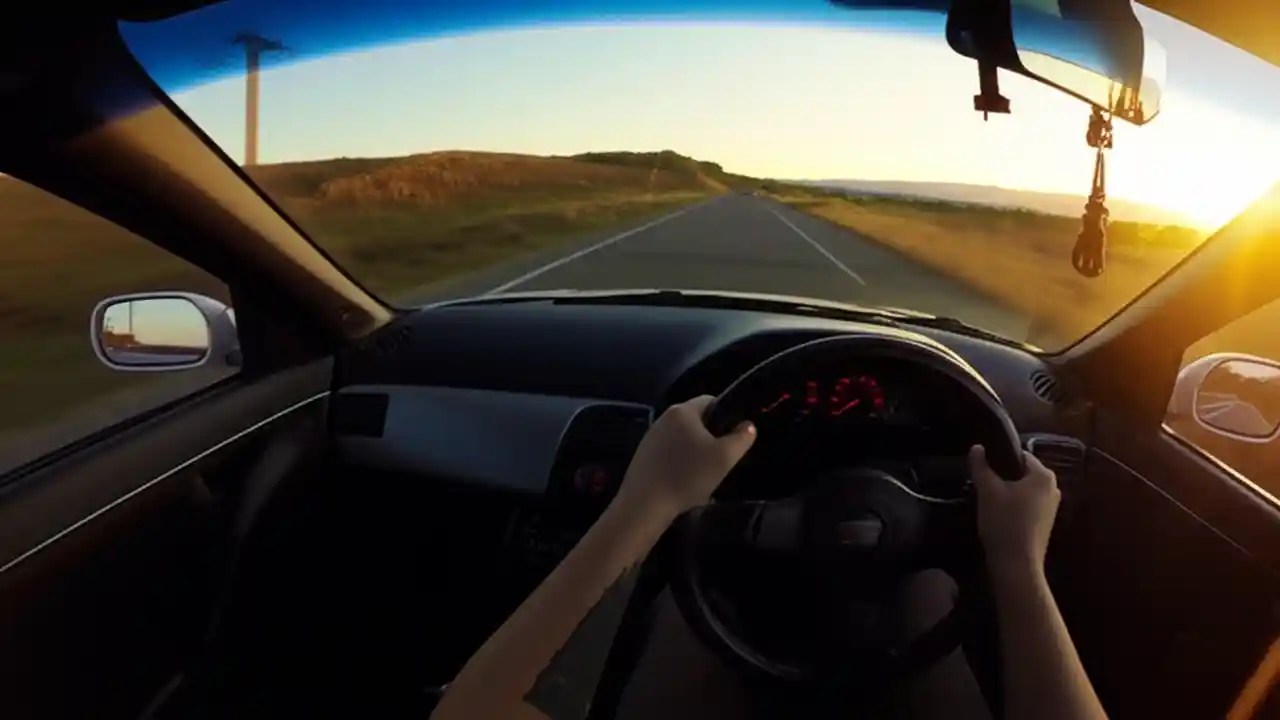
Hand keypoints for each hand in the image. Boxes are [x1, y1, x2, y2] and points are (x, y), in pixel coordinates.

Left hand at [613, 396, 756, 519]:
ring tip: (704, 477)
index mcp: (682, 411)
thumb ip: (741, 438)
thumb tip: (747, 425)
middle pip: (697, 422)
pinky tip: (684, 485)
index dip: (727, 415)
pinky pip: (670, 455)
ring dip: (696, 455)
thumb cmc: (688, 475)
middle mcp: (664, 418)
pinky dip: (680, 466)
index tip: (734, 438)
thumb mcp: (725, 457)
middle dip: (711, 439)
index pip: (711, 401)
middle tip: (721, 461)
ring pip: (684, 441)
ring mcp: (650, 437)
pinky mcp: (643, 456)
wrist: (645, 504)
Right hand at [969, 445, 1060, 577]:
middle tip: (982, 484)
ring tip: (988, 500)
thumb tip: (977, 447)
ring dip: (1007, 492)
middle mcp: (1053, 488)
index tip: (982, 467)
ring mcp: (1051, 507)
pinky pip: (1028, 505)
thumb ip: (981, 466)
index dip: (999, 458)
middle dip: (1003, 476)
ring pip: (1024, 490)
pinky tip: (999, 515)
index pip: (1020, 455)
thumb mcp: (988, 491)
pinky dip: (1014, 506)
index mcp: (1043, 476)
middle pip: (1022, 473)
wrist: (1016, 565)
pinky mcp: (1045, 522)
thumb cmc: (1004, 523)